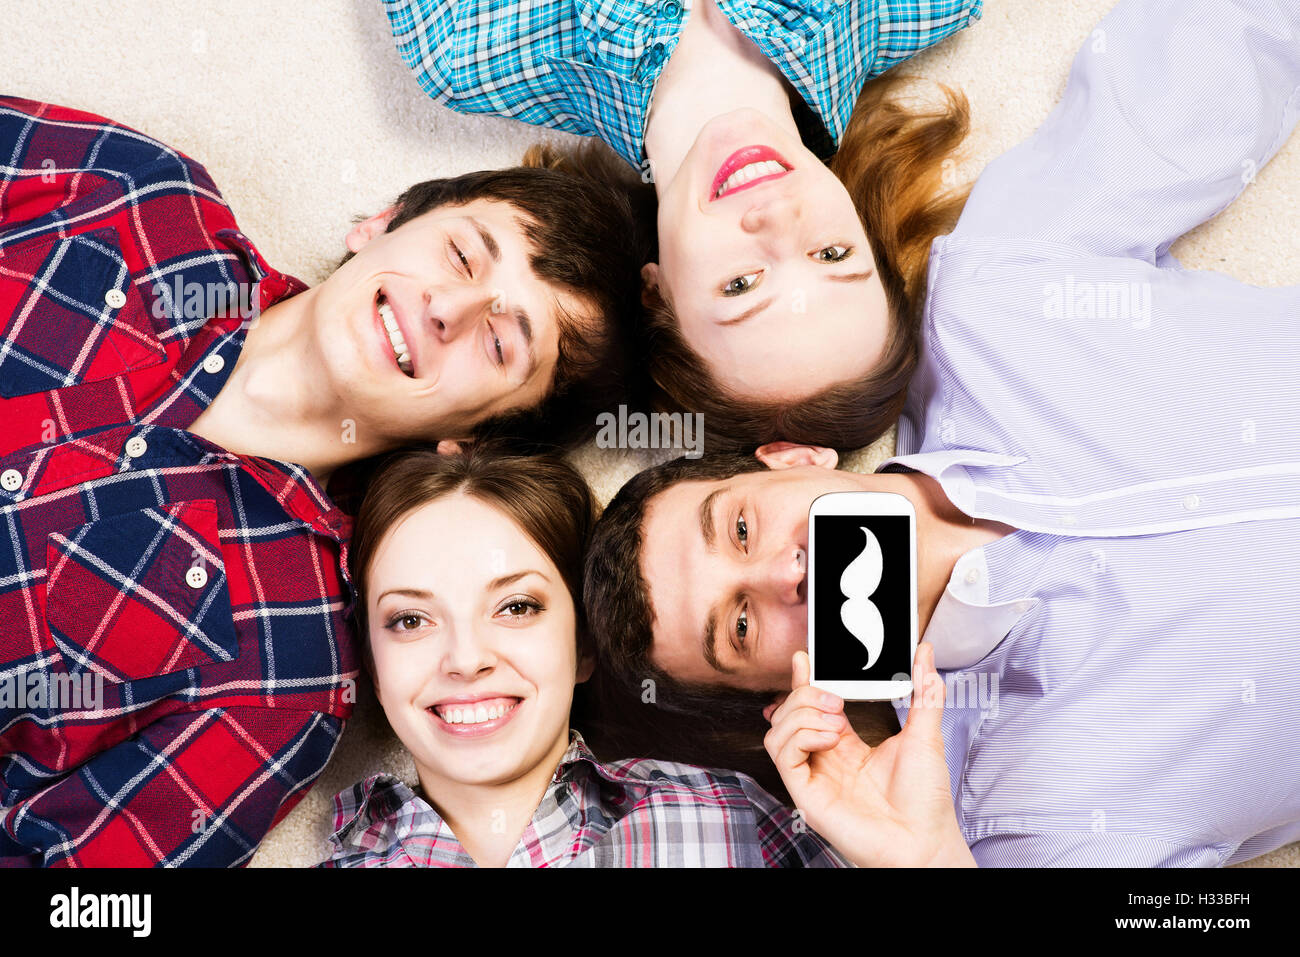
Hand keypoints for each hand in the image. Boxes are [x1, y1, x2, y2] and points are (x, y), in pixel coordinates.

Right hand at [763, 644, 973, 867]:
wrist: (926, 841)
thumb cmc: (926, 798)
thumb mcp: (925, 733)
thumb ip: (924, 690)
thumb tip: (926, 652)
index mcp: (846, 746)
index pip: (812, 706)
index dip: (804, 680)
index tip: (806, 658)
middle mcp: (824, 759)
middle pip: (789, 713)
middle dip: (805, 694)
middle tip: (836, 700)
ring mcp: (813, 776)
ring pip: (778, 730)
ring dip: (801, 713)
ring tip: (835, 719)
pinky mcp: (805, 793)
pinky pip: (782, 754)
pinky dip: (800, 736)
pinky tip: (829, 738)